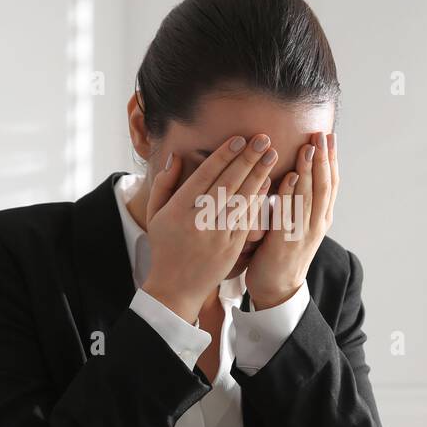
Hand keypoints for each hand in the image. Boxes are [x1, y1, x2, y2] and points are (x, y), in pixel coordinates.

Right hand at [142, 133, 278, 322]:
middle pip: (227, 183)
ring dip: (258, 175)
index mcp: (179, 209)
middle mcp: (199, 220)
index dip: (224, 156)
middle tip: (263, 139)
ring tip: (271, 155)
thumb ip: (163, 184)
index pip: (205, 176)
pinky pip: (248, 220)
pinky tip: (269, 184)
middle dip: (247, 159)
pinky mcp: (232, 248)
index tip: (239, 139)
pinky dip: (259, 200)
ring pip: (241, 200)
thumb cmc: (165, 246)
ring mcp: (217, 235)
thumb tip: (176, 156)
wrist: (176, 287)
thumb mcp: (155, 214)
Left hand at [245, 130, 336, 309]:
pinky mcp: (286, 242)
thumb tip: (297, 172)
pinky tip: (292, 176)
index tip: (330, 136)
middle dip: (324, 158)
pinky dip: (292, 193)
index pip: (331, 183)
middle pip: (324, 185)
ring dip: (311, 170)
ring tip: (310, 147)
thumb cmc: (282, 252)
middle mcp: (317, 223)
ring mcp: (304, 233)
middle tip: (322, 134)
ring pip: (311, 196)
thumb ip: (299, 201)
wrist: (277, 288)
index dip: (331, 159)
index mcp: (321, 218)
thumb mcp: (297, 224)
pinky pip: (290, 213)